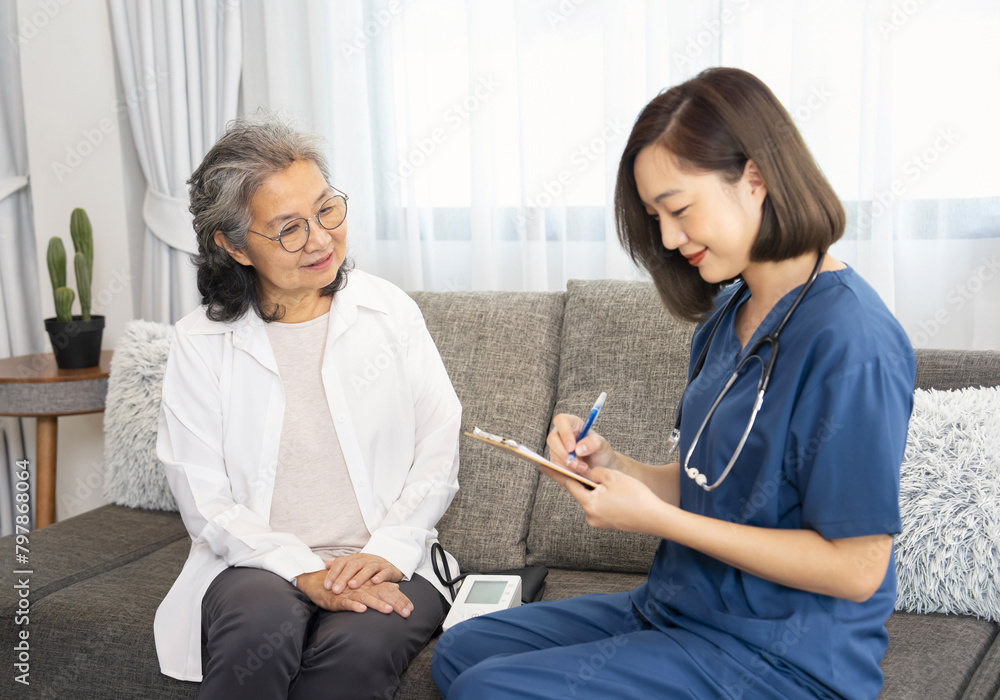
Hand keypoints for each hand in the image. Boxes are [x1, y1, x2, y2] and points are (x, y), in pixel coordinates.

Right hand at [297, 570, 412, 616]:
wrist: (320, 583)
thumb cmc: (344, 587)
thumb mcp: (363, 588)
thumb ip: (380, 588)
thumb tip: (396, 589)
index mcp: (370, 585)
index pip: (389, 591)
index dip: (400, 599)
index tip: (412, 609)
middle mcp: (363, 588)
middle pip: (382, 594)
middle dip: (395, 603)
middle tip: (406, 613)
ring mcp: (350, 593)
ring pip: (366, 597)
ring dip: (377, 604)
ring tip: (388, 610)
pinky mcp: (338, 599)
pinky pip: (347, 602)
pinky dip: (354, 606)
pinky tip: (362, 610)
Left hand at [324, 553, 402, 593]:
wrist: (388, 564)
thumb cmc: (366, 568)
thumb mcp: (354, 565)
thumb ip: (340, 566)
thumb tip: (326, 565)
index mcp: (354, 559)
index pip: (341, 562)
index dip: (333, 573)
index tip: (326, 586)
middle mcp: (365, 560)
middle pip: (353, 566)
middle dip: (343, 578)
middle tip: (336, 590)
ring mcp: (377, 564)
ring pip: (368, 568)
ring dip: (360, 577)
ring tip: (352, 586)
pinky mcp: (388, 569)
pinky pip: (385, 571)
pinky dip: (380, 576)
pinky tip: (375, 582)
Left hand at [540, 465, 669, 534]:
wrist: (655, 518)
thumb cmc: (636, 497)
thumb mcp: (613, 476)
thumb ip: (595, 472)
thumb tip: (588, 473)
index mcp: (589, 503)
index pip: (568, 484)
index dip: (556, 473)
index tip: (543, 466)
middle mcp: (590, 515)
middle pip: (581, 492)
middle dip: (585, 480)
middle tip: (589, 469)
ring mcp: (599, 521)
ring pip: (593, 498)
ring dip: (597, 489)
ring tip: (614, 484)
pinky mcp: (608, 523)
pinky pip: (601, 505)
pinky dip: (604, 497)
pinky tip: (617, 493)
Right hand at [547, 413, 617, 474]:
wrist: (602, 468)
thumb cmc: (601, 452)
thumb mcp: (602, 445)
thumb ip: (593, 443)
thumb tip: (578, 449)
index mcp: (573, 424)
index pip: (562, 421)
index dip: (564, 433)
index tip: (571, 447)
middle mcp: (562, 434)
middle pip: (552, 438)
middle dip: (563, 452)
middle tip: (575, 462)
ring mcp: (558, 448)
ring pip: (553, 454)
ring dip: (567, 464)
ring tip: (583, 469)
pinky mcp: (557, 461)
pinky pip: (555, 466)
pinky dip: (566, 471)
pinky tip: (578, 473)